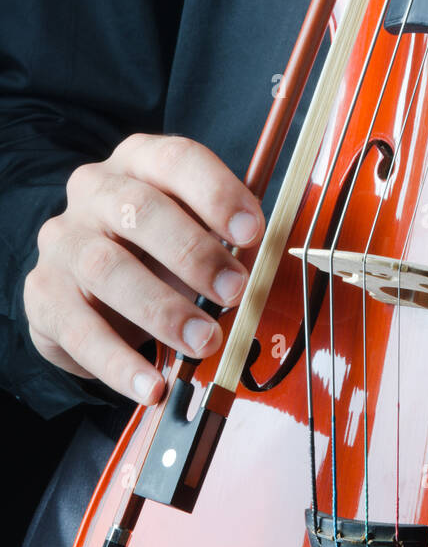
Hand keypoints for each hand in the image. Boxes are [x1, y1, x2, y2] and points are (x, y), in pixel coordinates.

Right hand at [23, 134, 263, 404]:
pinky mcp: (42, 293)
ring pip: (106, 269)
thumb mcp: (194, 231)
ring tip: (205, 342)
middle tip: (235, 290)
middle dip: (194, 252)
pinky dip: (119, 364)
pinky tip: (152, 386)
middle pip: (139, 210)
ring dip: (163, 310)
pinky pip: (80, 331)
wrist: (86, 287)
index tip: (253, 231)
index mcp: (140, 161)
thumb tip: (266, 262)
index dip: (217, 193)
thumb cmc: (155, 250)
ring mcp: (63, 241)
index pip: (176, 160)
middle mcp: (95, 191)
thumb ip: (226, 239)